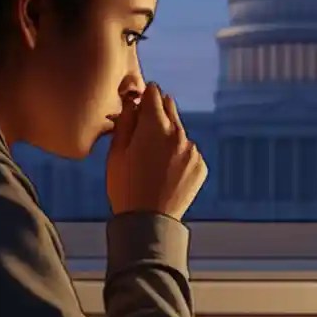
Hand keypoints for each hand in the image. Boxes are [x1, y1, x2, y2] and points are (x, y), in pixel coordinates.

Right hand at [106, 82, 206, 220]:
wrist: (149, 222)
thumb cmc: (125, 187)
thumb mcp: (116, 152)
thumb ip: (126, 120)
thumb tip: (133, 100)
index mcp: (155, 126)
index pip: (153, 93)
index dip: (143, 95)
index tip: (137, 101)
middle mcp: (179, 134)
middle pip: (169, 108)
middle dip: (157, 112)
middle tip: (143, 126)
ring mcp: (192, 151)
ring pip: (179, 132)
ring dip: (167, 135)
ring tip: (152, 157)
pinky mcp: (200, 166)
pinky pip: (188, 152)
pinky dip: (178, 155)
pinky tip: (164, 171)